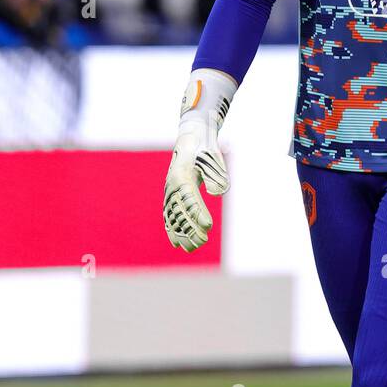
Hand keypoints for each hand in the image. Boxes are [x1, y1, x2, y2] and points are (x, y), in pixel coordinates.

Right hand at [163, 72, 233, 250]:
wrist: (191, 138)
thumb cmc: (205, 149)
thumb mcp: (213, 158)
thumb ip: (216, 175)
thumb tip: (217, 193)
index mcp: (182, 174)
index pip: (190, 197)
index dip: (198, 213)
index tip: (208, 226)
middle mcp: (172, 184)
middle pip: (180, 210)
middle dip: (191, 228)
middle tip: (203, 241)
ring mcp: (170, 191)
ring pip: (173, 216)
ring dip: (182, 233)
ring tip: (193, 248)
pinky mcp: (171, 196)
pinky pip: (169, 215)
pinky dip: (172, 229)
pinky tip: (176, 243)